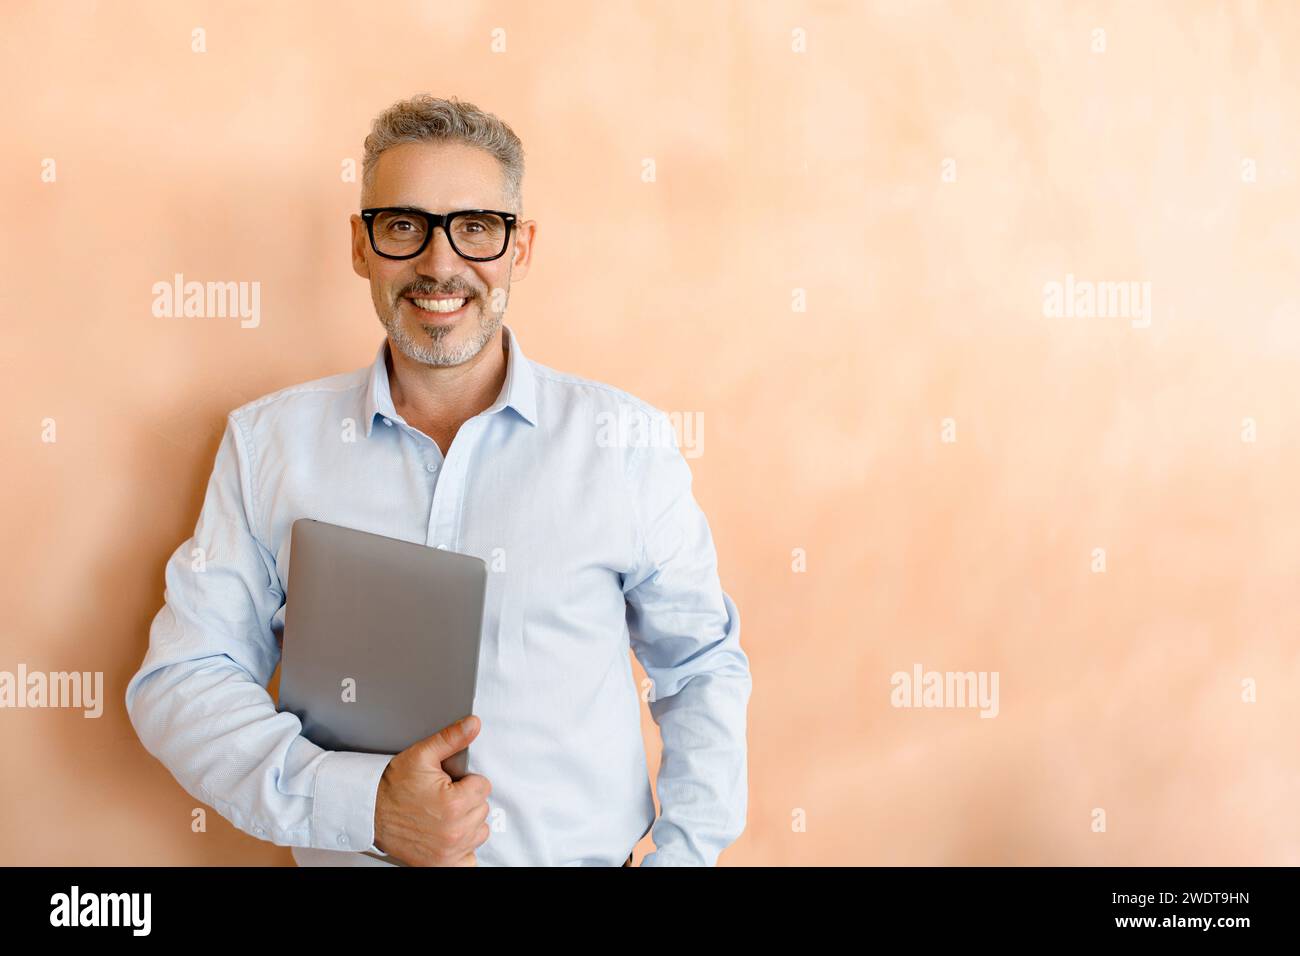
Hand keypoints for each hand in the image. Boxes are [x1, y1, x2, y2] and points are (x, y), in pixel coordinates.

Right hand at [372, 715, 491, 865]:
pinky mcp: (442, 864)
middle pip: (482, 808)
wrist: (370, 812)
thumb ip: (451, 738)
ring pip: (479, 831)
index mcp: (454, 803)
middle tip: (443, 797)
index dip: (466, 781)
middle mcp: (455, 831)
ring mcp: (449, 851)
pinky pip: (470, 859)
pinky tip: (449, 837)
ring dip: (467, 822)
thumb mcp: (421, 755)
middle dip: (466, 800)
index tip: (450, 783)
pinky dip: (463, 850)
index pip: (483, 786)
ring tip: (444, 814)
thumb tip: (474, 724)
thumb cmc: (392, 786)